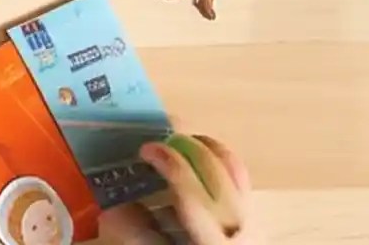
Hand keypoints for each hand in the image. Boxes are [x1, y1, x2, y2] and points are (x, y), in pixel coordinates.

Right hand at [100, 136, 261, 244]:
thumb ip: (139, 238)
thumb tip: (110, 211)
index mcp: (213, 241)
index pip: (192, 191)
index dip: (169, 163)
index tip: (146, 148)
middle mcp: (239, 225)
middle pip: (220, 168)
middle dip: (189, 145)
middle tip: (160, 136)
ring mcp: (254, 221)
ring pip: (234, 170)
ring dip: (206, 152)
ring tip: (178, 145)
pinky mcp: (257, 222)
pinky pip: (239, 182)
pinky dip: (217, 167)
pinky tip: (196, 172)